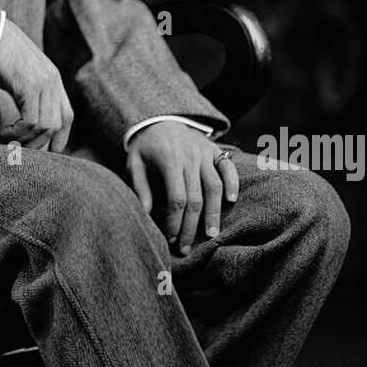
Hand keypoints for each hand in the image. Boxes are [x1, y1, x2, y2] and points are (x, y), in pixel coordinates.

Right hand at [0, 19, 73, 152]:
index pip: (67, 117)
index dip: (57, 139)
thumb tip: (23, 123)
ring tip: (3, 141)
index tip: (37, 151)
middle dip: (36, 145)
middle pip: (57, 126)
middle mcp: (53, 80)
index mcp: (52, 79)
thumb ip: (25, 94)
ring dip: (23, 141)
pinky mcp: (30, 84)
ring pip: (45, 126)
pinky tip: (0, 133)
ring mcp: (44, 81)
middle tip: (14, 151)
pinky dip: (16, 133)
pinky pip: (31, 120)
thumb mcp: (16, 75)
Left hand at [125, 122, 238, 253]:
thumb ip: (139, 187)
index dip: (175, 222)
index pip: (176, 199)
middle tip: (188, 248)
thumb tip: (145, 213)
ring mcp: (204, 153)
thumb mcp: (134, 162)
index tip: (171, 238)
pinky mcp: (215, 150)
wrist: (160, 119)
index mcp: (169, 161)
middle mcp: (190, 157)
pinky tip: (231, 201)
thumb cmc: (146, 146)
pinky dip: (232, 183)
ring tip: (211, 235)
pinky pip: (228, 167)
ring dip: (214, 213)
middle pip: (195, 198)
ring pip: (214, 187)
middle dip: (192, 226)